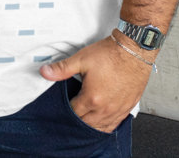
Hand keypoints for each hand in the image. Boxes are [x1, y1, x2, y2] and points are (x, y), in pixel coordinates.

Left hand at [39, 35, 153, 132]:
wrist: (133, 50)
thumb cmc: (110, 54)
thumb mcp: (81, 59)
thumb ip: (61, 69)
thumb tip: (45, 72)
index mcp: (92, 98)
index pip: (74, 113)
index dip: (66, 110)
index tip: (63, 106)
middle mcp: (106, 108)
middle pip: (87, 123)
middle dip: (78, 119)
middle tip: (73, 111)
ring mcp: (118, 109)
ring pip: (101, 126)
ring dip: (91, 124)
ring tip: (85, 118)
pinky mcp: (128, 107)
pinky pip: (115, 124)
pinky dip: (106, 125)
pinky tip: (102, 122)